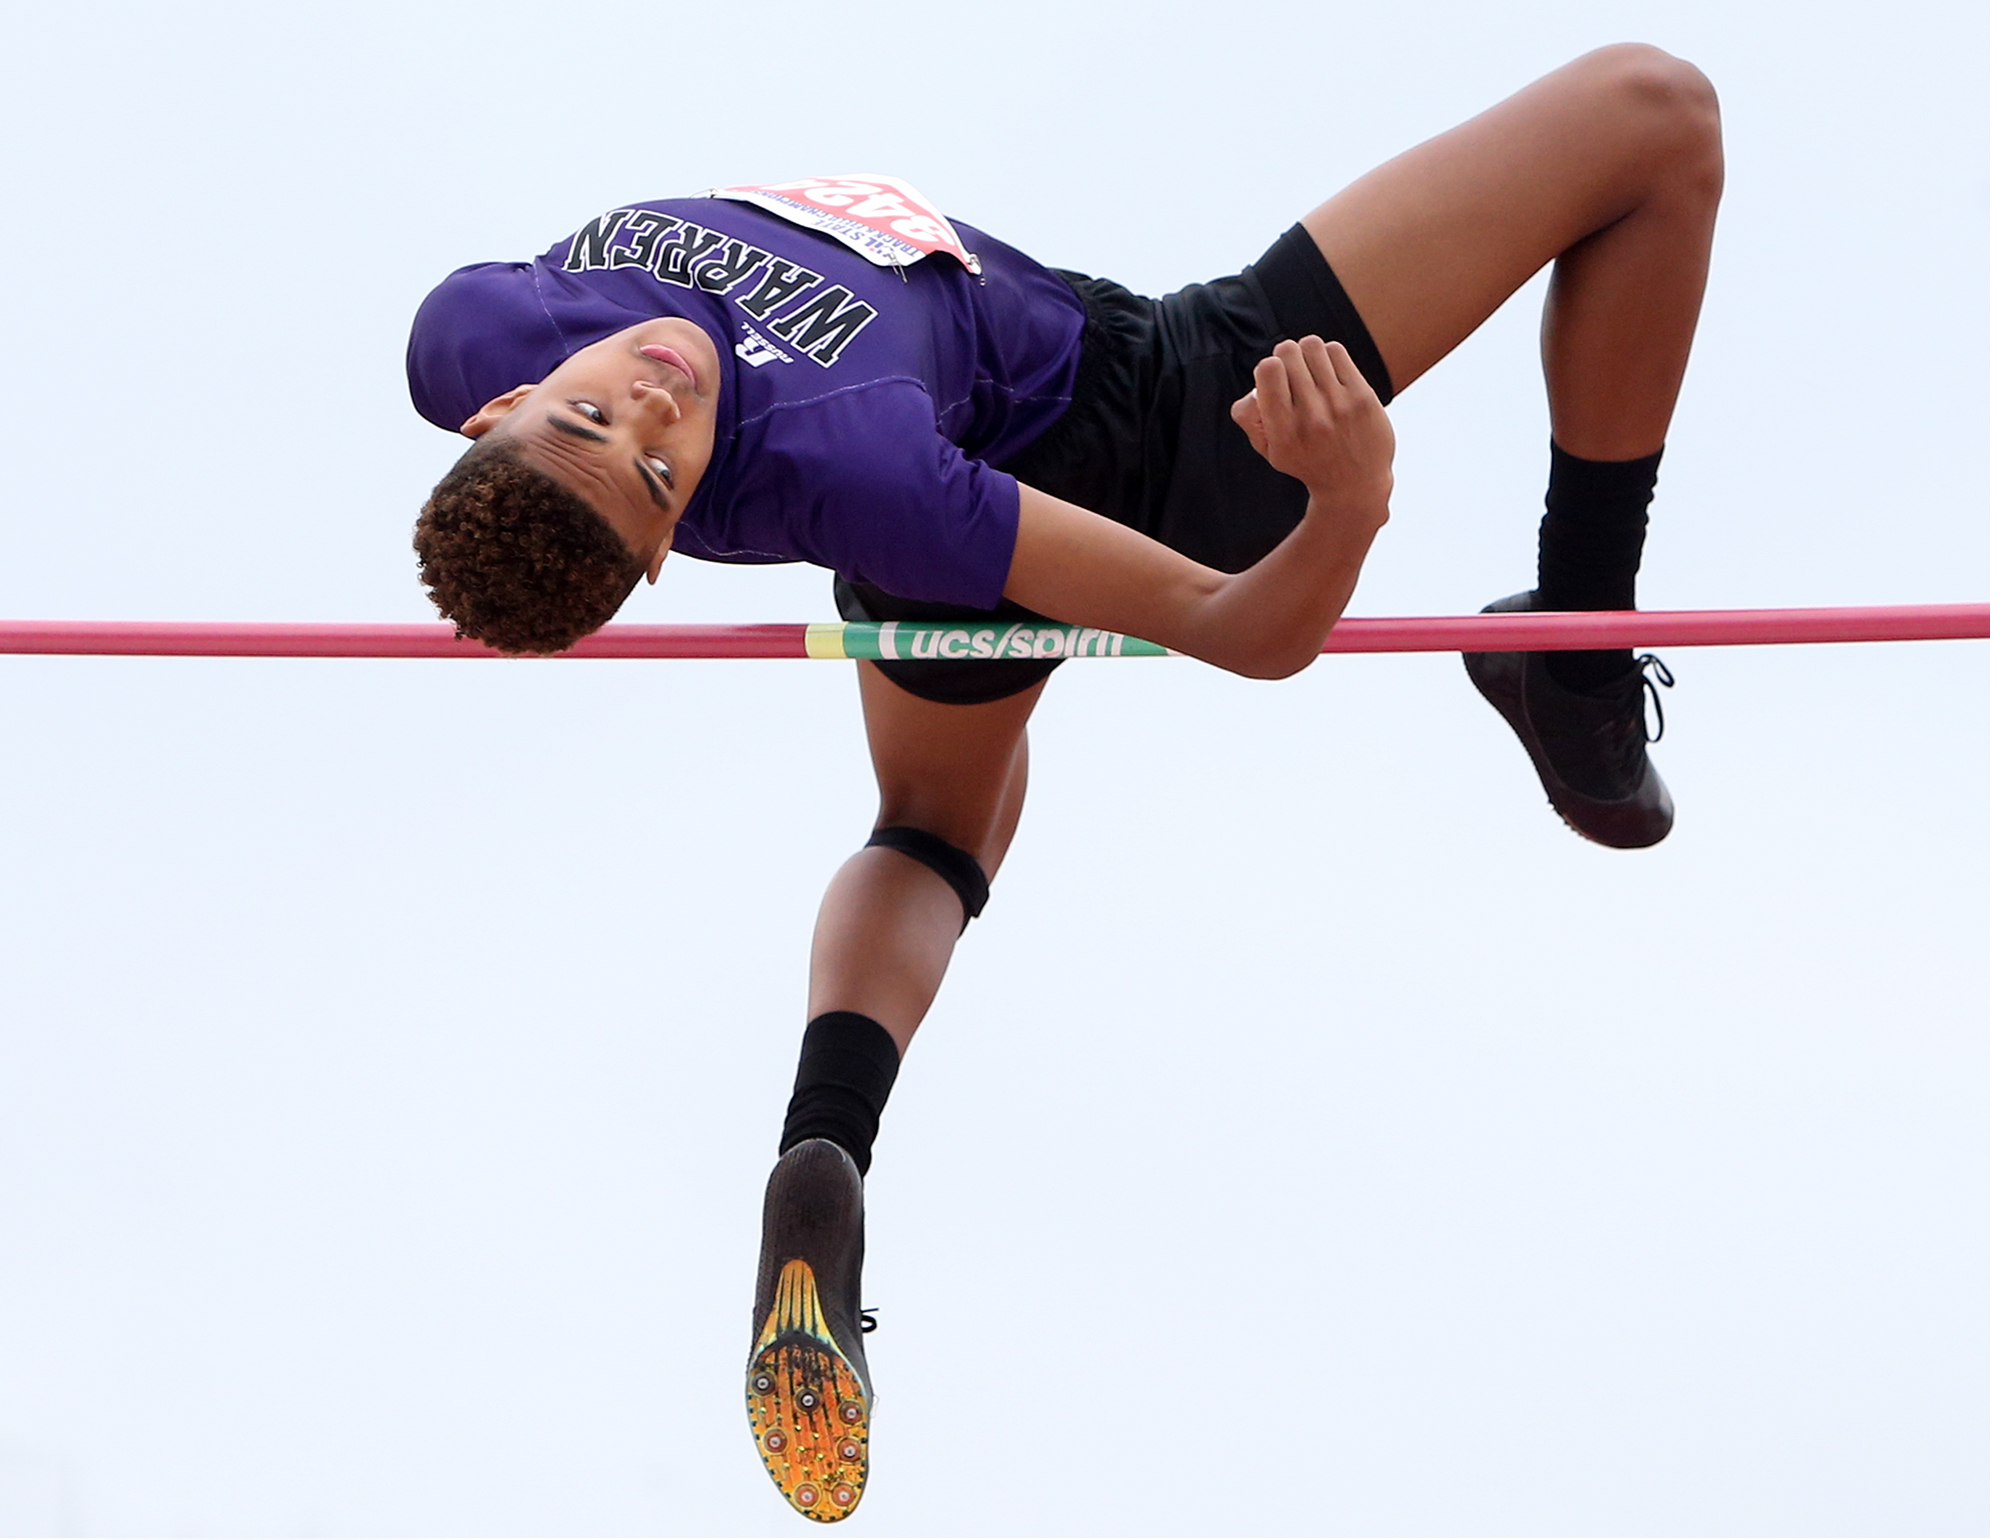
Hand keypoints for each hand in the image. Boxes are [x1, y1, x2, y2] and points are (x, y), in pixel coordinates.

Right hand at [1230, 336, 1394, 508]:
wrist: (1355, 485)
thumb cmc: (1307, 461)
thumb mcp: (1269, 451)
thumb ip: (1250, 418)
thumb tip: (1254, 386)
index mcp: (1282, 432)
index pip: (1268, 370)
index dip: (1268, 367)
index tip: (1275, 381)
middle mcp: (1310, 417)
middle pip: (1287, 352)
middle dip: (1285, 357)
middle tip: (1292, 373)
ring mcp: (1339, 405)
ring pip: (1312, 346)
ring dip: (1306, 353)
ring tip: (1310, 370)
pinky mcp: (1362, 396)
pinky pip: (1335, 351)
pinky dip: (1328, 355)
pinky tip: (1329, 373)